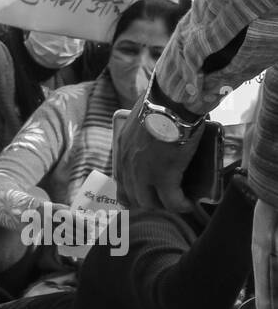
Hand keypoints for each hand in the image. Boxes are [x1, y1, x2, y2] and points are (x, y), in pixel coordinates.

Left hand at [116, 95, 199, 211]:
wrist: (172, 102)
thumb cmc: (162, 104)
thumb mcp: (141, 120)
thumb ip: (143, 131)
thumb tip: (157, 130)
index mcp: (122, 152)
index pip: (121, 184)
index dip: (134, 194)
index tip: (146, 196)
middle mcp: (128, 167)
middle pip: (134, 198)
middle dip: (150, 203)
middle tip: (165, 201)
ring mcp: (144, 174)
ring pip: (151, 203)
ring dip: (165, 206)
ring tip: (178, 204)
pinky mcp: (164, 177)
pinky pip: (172, 201)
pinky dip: (181, 206)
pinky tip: (189, 206)